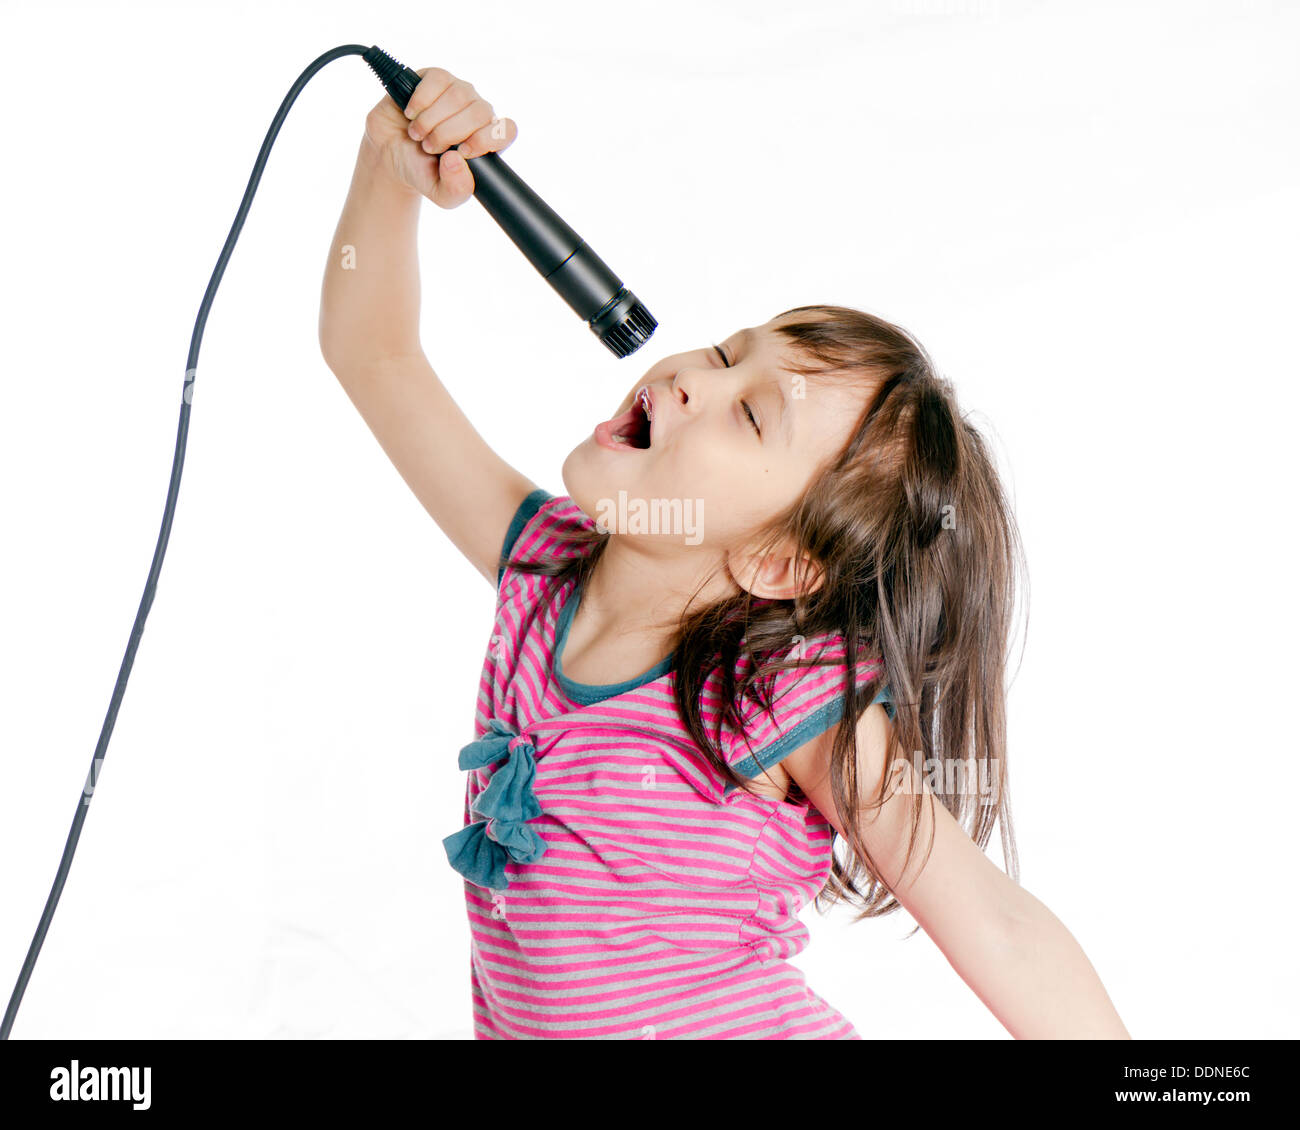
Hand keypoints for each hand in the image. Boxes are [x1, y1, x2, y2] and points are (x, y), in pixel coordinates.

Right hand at [362, 67, 517, 207]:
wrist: (390, 153)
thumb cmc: (421, 171)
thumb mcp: (441, 194)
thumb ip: (456, 189)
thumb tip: (456, 160)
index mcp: (487, 140)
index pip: (507, 131)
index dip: (485, 140)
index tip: (461, 152)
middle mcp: (478, 114)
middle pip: (480, 112)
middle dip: (449, 133)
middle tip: (430, 147)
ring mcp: (460, 93)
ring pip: (458, 96)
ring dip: (431, 120)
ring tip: (418, 134)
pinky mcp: (438, 78)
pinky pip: (437, 80)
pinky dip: (421, 101)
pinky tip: (411, 114)